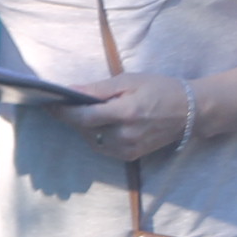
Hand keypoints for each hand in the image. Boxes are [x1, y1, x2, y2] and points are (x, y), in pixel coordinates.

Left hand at [55, 72, 197, 162]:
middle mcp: (126, 136)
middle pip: (85, 130)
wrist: (190, 111)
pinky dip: (97, 136)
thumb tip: (70, 91)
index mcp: (126, 113)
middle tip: (62, 103)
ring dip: (84, 127)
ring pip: (92, 141)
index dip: (62, 111)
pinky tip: (101, 123)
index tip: (47, 103)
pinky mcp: (131, 156)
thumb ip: (98, 89)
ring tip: (85, 112)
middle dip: (72, 117)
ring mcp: (129, 149)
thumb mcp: (129, 80)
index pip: (84, 117)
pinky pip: (103, 148)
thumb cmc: (159, 88)